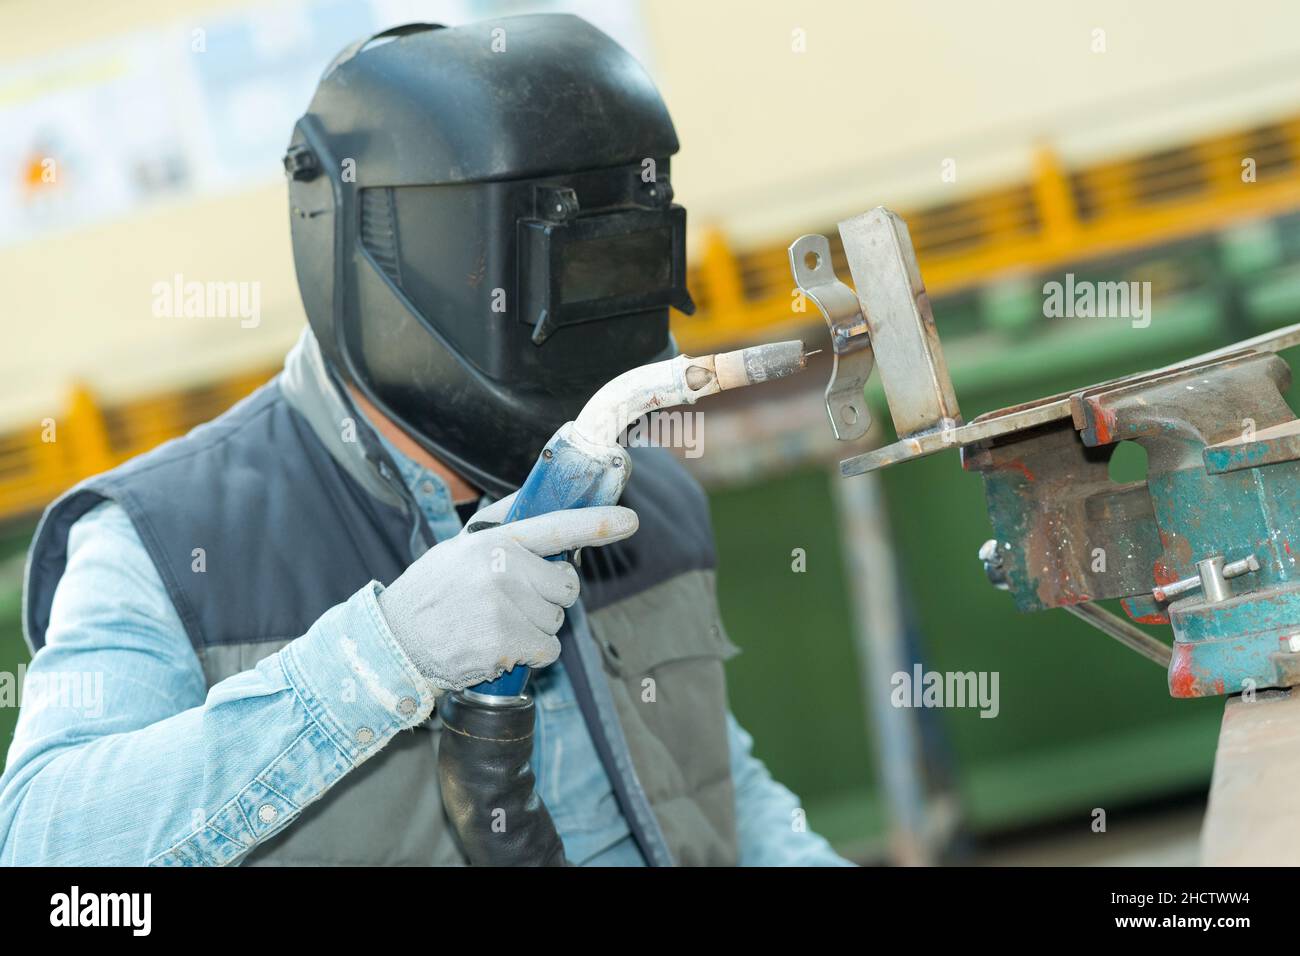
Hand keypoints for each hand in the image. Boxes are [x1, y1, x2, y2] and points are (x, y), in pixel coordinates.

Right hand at [377, 494, 637, 690]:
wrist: (396, 641)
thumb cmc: (432, 592)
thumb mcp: (459, 547)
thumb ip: (501, 526)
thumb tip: (536, 498)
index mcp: (493, 541)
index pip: (555, 527)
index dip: (597, 525)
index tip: (629, 521)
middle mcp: (501, 569)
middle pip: (565, 587)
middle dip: (549, 598)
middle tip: (514, 602)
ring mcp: (504, 607)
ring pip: (557, 621)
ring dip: (536, 628)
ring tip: (495, 624)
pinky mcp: (505, 643)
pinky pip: (547, 650)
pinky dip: (531, 655)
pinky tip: (500, 646)